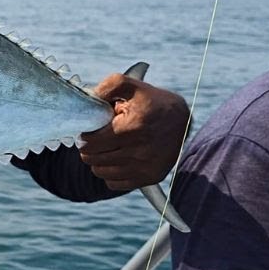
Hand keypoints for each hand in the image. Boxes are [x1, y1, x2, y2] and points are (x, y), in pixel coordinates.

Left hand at [78, 73, 189, 190]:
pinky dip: (110, 173)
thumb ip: (106, 87)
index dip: (85, 135)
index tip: (90, 129)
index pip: (90, 143)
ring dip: (98, 160)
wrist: (183, 120)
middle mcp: (140, 151)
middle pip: (92, 158)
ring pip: (100, 172)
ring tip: (107, 147)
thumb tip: (86, 101)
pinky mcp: (150, 177)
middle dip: (89, 147)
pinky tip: (117, 159)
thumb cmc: (152, 101)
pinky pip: (114, 183)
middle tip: (97, 138)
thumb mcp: (130, 86)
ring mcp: (145, 167)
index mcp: (132, 128)